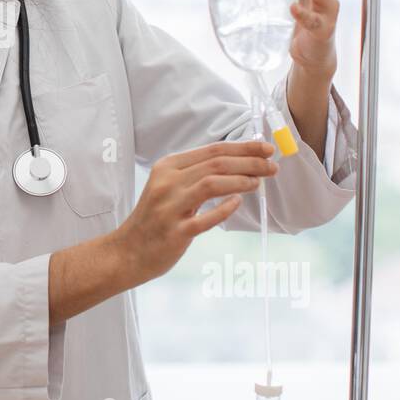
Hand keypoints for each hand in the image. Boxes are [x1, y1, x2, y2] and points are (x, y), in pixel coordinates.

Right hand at [114, 140, 278, 285]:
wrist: (127, 252)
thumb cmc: (154, 219)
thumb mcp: (168, 187)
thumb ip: (195, 174)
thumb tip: (236, 163)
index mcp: (167, 166)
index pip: (212, 150)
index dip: (242, 148)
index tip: (266, 149)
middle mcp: (167, 182)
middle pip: (216, 164)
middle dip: (249, 163)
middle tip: (272, 166)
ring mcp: (170, 207)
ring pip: (211, 184)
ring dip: (241, 181)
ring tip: (259, 183)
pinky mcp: (175, 231)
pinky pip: (205, 218)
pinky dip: (224, 209)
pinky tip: (237, 204)